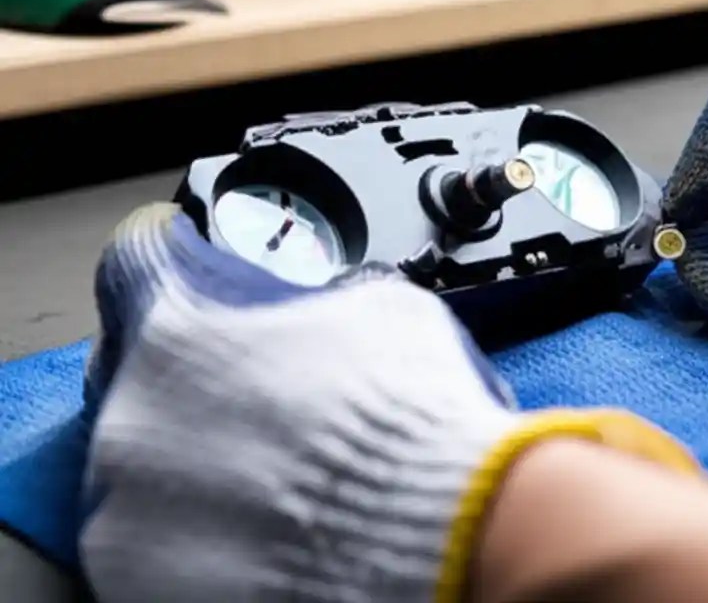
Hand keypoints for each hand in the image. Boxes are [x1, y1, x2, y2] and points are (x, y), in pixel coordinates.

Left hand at [81, 204, 695, 602]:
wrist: (453, 552)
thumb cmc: (434, 434)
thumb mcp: (395, 314)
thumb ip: (337, 286)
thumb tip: (338, 277)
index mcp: (189, 329)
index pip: (147, 251)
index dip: (190, 250)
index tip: (213, 262)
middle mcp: (141, 416)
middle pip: (154, 364)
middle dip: (220, 367)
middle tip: (290, 392)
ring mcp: (144, 509)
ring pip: (159, 451)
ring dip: (220, 446)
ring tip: (308, 467)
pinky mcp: (162, 582)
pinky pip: (174, 531)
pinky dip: (222, 519)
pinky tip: (292, 519)